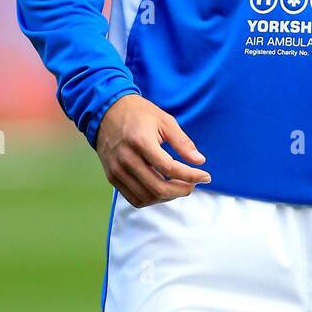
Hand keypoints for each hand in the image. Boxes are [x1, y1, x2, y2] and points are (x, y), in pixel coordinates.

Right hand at [95, 94, 210, 207]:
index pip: (170, 168)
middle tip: (194, 184)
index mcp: (141, 142)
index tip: (206, 176)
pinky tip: (163, 189)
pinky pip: (134, 198)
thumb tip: (200, 161)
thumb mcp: (165, 121)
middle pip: (158, 188)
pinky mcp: (112, 177)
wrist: (106, 111)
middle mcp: (127, 159)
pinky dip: (152, 199)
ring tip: (180, 186)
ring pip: (147, 197)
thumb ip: (182, 142)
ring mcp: (117, 170)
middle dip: (182, 190)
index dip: (191, 175)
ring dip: (168, 197)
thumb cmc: (139, 114)